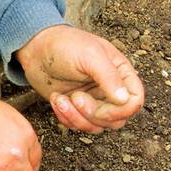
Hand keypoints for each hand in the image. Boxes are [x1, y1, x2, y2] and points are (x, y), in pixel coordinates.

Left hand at [15, 24, 144, 133]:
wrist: (36, 48)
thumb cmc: (65, 45)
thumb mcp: (90, 55)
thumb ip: (109, 77)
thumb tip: (125, 100)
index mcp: (120, 72)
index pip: (135, 101)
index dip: (121, 110)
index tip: (101, 108)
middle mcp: (110, 89)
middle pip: (117, 119)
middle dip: (94, 115)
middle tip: (75, 98)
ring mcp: (94, 100)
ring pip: (97, 126)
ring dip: (77, 118)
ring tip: (61, 99)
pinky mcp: (76, 108)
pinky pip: (79, 125)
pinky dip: (66, 118)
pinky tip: (56, 100)